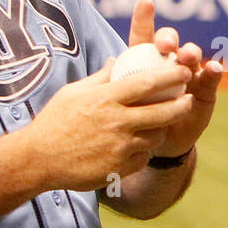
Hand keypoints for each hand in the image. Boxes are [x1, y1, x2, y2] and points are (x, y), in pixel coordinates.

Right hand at [25, 59, 193, 190]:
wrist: (38, 160)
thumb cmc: (55, 122)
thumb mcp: (74, 93)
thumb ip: (100, 78)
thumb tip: (117, 59)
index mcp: (106, 99)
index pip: (147, 82)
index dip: (170, 76)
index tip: (184, 71)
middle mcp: (117, 122)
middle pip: (162, 111)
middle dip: (181, 104)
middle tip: (189, 99)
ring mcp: (120, 147)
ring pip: (156, 136)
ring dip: (163, 128)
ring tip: (162, 123)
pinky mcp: (120, 168)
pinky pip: (144, 157)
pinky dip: (145, 150)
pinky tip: (139, 145)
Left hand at [126, 0, 221, 158]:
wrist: (160, 144)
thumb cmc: (139, 118)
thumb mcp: (127, 101)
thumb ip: (119, 81)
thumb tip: (108, 60)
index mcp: (146, 60)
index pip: (143, 36)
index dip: (144, 19)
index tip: (145, 3)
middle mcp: (169, 62)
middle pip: (170, 42)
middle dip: (168, 38)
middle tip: (164, 45)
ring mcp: (189, 74)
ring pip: (192, 56)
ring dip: (191, 52)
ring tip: (188, 56)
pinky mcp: (206, 90)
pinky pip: (211, 78)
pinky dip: (213, 72)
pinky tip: (213, 68)